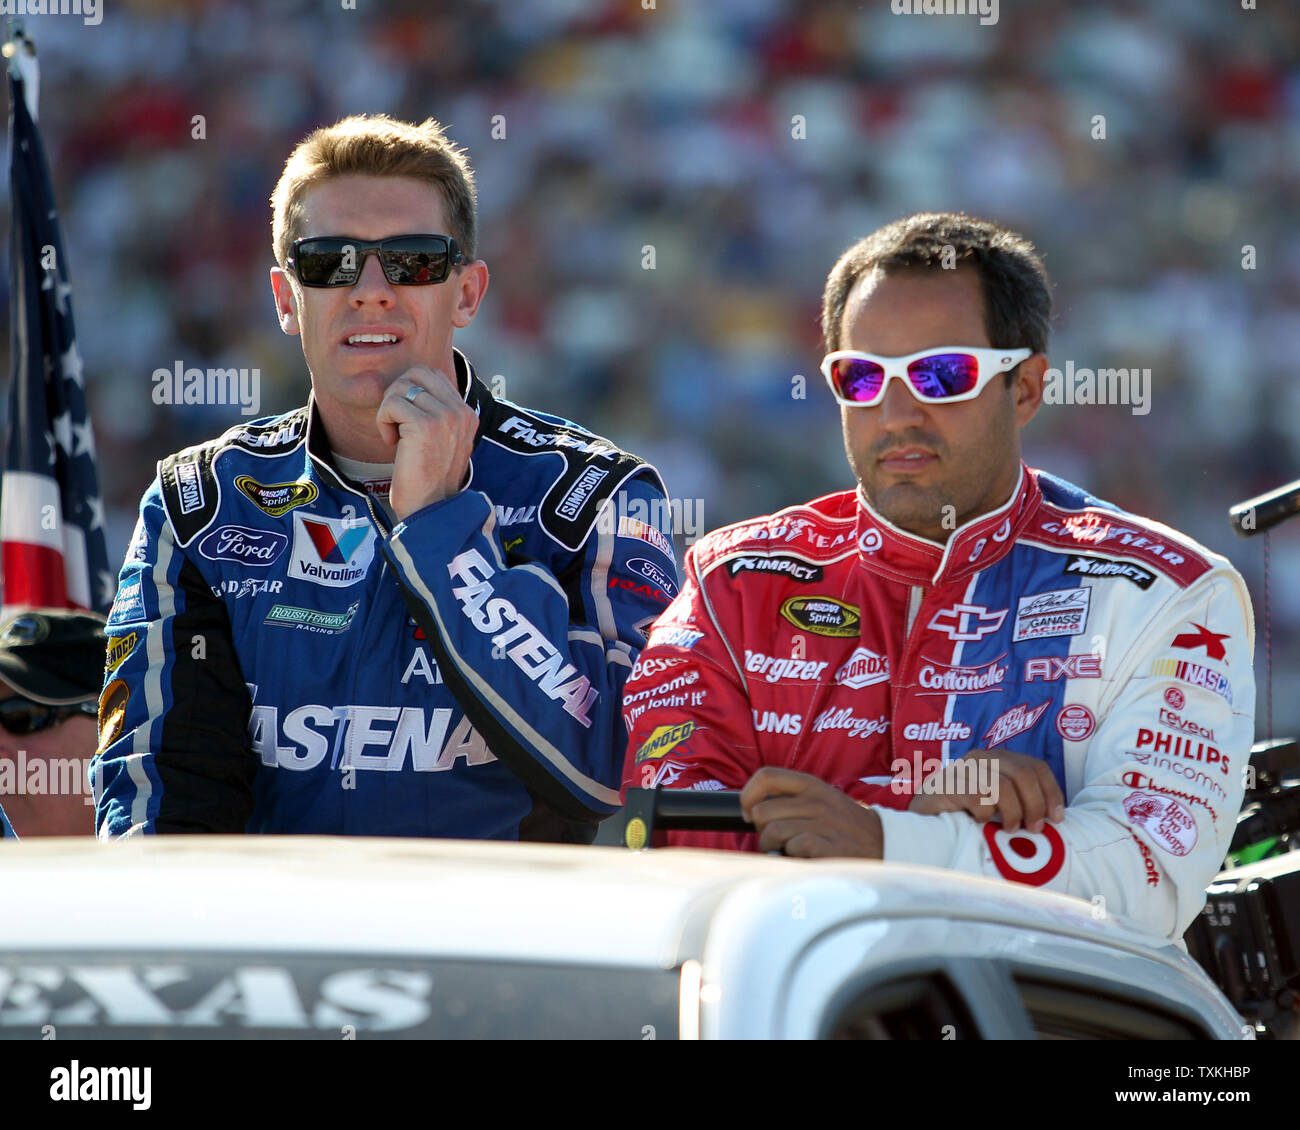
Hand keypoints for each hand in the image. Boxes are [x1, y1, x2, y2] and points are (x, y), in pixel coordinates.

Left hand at [378, 367, 477, 520]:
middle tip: (396, 422)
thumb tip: (413, 384)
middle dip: (398, 394)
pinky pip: (391, 405)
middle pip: (417, 373)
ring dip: (389, 411)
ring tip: (396, 436)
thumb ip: (438, 413)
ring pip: (401, 388)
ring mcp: (445, 417)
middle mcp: (460, 412)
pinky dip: (383, 422)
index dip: (411, 391)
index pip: (433, 375)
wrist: (431, 510)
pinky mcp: (425, 426)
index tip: (408, 421)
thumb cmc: (429, 479)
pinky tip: (392, 443)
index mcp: (467, 414)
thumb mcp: (444, 442)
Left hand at [739, 767, 882, 857]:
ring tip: (785, 848)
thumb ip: (793, 797)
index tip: (746, 811)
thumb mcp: (822, 798)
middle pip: (762, 810)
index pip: (766, 776)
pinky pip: (791, 848)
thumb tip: (752, 807)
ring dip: (772, 845)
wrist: (884, 843)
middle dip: (760, 828)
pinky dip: (791, 856)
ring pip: (773, 831)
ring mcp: (822, 823)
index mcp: (811, 784)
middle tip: (773, 836)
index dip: (747, 794)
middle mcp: (815, 800)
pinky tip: (803, 856)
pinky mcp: (827, 846)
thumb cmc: (844, 824)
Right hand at [907, 748, 1064, 832]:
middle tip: (1034, 828)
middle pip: (1023, 774)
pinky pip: (979, 798)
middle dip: (1035, 805)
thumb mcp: (998, 803)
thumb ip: (1020, 800)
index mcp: (998, 758)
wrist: (922, 817)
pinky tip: (980, 821)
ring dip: (1013, 813)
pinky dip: (986, 815)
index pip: (1036, 766)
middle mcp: (982, 757)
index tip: (1057, 818)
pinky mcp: (949, 785)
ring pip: (1003, 786)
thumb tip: (1054, 817)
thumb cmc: (966, 813)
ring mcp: (963, 769)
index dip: (1051, 792)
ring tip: (1008, 829)